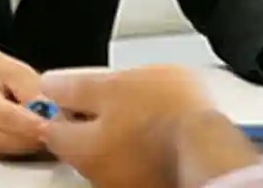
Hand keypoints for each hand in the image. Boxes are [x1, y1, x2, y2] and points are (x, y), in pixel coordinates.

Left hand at [40, 65, 260, 187]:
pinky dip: (146, 147)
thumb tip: (51, 86)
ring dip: (123, 134)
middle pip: (83, 143)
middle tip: (118, 97)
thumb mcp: (115, 84)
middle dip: (94, 121)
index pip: (53, 127)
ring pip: (113, 153)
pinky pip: (140, 161)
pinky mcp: (154, 182)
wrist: (210, 144)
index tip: (77, 92)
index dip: (63, 105)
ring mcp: (127, 181)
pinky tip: (164, 130)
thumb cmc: (167, 113)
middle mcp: (99, 172)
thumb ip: (77, 87)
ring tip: (148, 110)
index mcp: (82, 147)